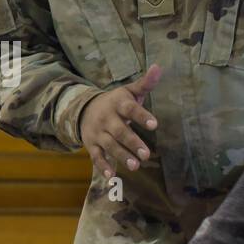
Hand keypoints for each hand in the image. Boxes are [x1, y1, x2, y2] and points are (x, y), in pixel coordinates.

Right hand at [79, 64, 161, 178]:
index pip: (130, 109)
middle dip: (132, 142)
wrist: (84, 109)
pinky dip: (102, 166)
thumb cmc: (115, 102)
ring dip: (121, 156)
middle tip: (146, 154)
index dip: (142, 116)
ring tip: (135, 166)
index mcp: (118, 103)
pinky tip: (112, 176)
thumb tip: (158, 67)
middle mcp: (107, 118)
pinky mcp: (91, 145)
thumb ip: (145, 83)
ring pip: (109, 145)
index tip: (154, 125)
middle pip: (119, 131)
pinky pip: (96, 156)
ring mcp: (98, 133)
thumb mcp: (128, 91)